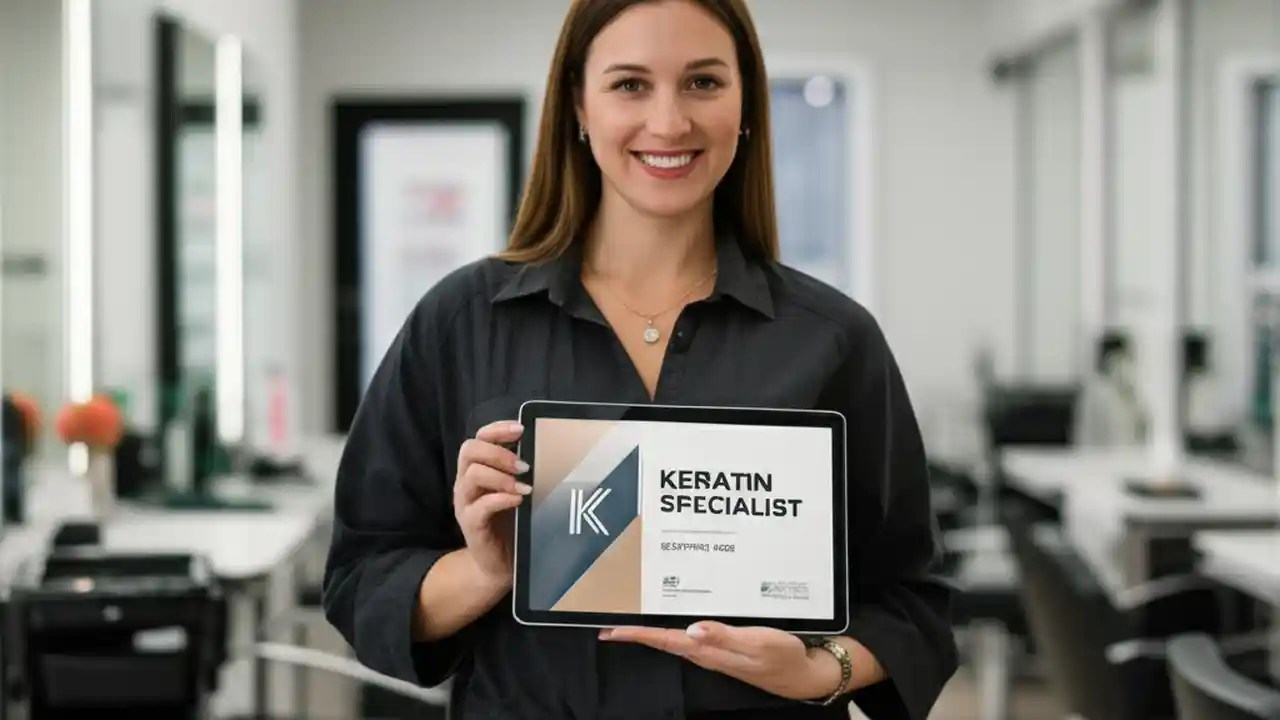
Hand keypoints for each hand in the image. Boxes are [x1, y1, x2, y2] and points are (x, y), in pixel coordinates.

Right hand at [453, 420, 529, 588]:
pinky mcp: (470, 524)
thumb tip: (546, 447)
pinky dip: (501, 499)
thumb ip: (522, 472)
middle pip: (469, 450)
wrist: (499, 564)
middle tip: (523, 465)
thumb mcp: (517, 491)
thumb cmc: (511, 523)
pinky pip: (480, 506)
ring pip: (472, 475)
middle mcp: (466, 483)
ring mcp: (465, 503)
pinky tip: (518, 500)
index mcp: (476, 470)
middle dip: (498, 452)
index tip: (521, 429)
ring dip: (502, 475)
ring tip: (525, 485)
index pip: (479, 438)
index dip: (497, 430)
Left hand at [600, 622, 843, 701]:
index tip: (609, 629)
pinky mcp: (724, 647)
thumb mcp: (757, 643)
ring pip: (674, 638)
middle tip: (609, 620)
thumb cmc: (782, 657)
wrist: (804, 674)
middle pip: (662, 640)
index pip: (664, 640)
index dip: (636, 634)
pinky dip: (675, 626)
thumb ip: (725, 636)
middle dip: (636, 631)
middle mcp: (705, 652)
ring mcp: (714, 651)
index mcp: (708, 651)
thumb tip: (692, 629)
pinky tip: (674, 618)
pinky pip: (691, 636)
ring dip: (652, 629)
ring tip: (631, 617)